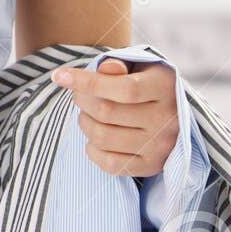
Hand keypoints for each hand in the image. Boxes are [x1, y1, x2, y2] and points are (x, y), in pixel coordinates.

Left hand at [51, 58, 178, 176]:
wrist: (172, 114)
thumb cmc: (144, 82)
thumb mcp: (137, 66)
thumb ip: (119, 65)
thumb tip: (105, 68)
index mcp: (165, 87)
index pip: (124, 88)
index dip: (86, 82)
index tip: (58, 76)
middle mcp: (168, 119)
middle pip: (106, 112)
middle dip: (81, 100)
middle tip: (80, 96)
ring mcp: (160, 146)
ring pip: (102, 137)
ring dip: (84, 123)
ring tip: (89, 115)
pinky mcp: (151, 166)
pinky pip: (109, 163)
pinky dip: (92, 149)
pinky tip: (96, 138)